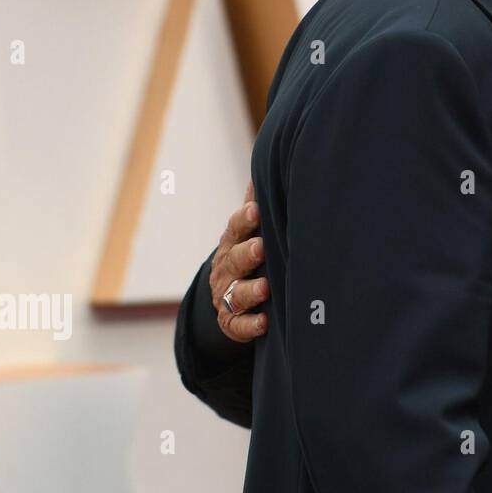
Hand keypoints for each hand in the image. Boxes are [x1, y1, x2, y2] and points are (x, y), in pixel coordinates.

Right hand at [209, 181, 270, 342]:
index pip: (236, 228)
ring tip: (265, 287)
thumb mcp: (249, 229)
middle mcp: (227, 268)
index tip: (258, 210)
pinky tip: (265, 323)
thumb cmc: (248, 253)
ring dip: (249, 290)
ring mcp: (226, 296)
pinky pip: (238, 326)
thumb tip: (265, 166)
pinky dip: (251, 325)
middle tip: (261, 248)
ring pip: (235, 293)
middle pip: (235, 259)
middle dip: (247, 253)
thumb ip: (256, 203)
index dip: (245, 219)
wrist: (227, 296)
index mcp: (234, 242)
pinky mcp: (231, 322)